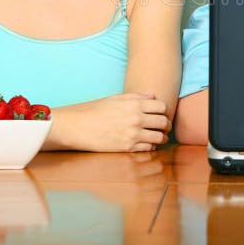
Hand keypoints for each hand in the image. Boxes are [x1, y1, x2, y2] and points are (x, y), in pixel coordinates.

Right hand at [49, 92, 170, 152]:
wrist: (77, 127)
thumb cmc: (95, 110)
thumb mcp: (116, 98)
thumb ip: (136, 96)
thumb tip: (153, 96)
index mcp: (134, 104)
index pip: (162, 106)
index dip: (164, 110)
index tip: (162, 114)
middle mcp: (136, 118)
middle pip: (163, 122)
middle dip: (166, 124)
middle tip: (165, 127)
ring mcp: (133, 134)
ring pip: (159, 137)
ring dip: (162, 137)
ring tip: (160, 137)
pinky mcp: (127, 148)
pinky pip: (149, 148)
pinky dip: (152, 147)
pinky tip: (149, 144)